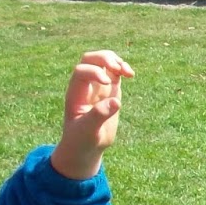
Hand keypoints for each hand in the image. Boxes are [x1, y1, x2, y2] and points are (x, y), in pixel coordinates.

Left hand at [51, 50, 132, 179]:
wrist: (86, 146)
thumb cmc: (82, 140)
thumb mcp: (88, 131)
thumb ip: (99, 115)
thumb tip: (116, 102)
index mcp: (75, 93)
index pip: (81, 72)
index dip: (94, 72)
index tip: (108, 83)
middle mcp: (85, 86)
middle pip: (90, 59)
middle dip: (104, 58)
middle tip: (118, 68)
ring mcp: (98, 87)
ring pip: (104, 62)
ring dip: (116, 61)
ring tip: (128, 72)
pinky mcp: (110, 91)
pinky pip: (115, 73)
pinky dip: (123, 69)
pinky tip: (130, 74)